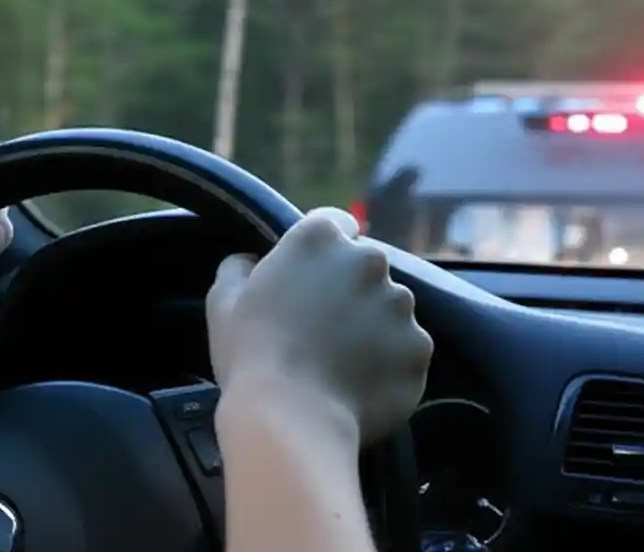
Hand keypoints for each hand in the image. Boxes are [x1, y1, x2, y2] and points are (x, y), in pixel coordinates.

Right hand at [207, 207, 433, 443]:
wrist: (291, 418)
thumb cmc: (252, 354)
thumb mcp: (224, 300)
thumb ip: (239, 268)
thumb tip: (248, 261)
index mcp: (321, 239)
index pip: (335, 225)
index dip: (323, 253)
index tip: (313, 279)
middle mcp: (370, 261)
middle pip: (367, 268)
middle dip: (351, 290)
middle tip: (324, 329)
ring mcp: (401, 305)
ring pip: (390, 309)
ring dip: (374, 326)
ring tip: (344, 363)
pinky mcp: (419, 347)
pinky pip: (406, 350)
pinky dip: (391, 364)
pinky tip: (362, 385)